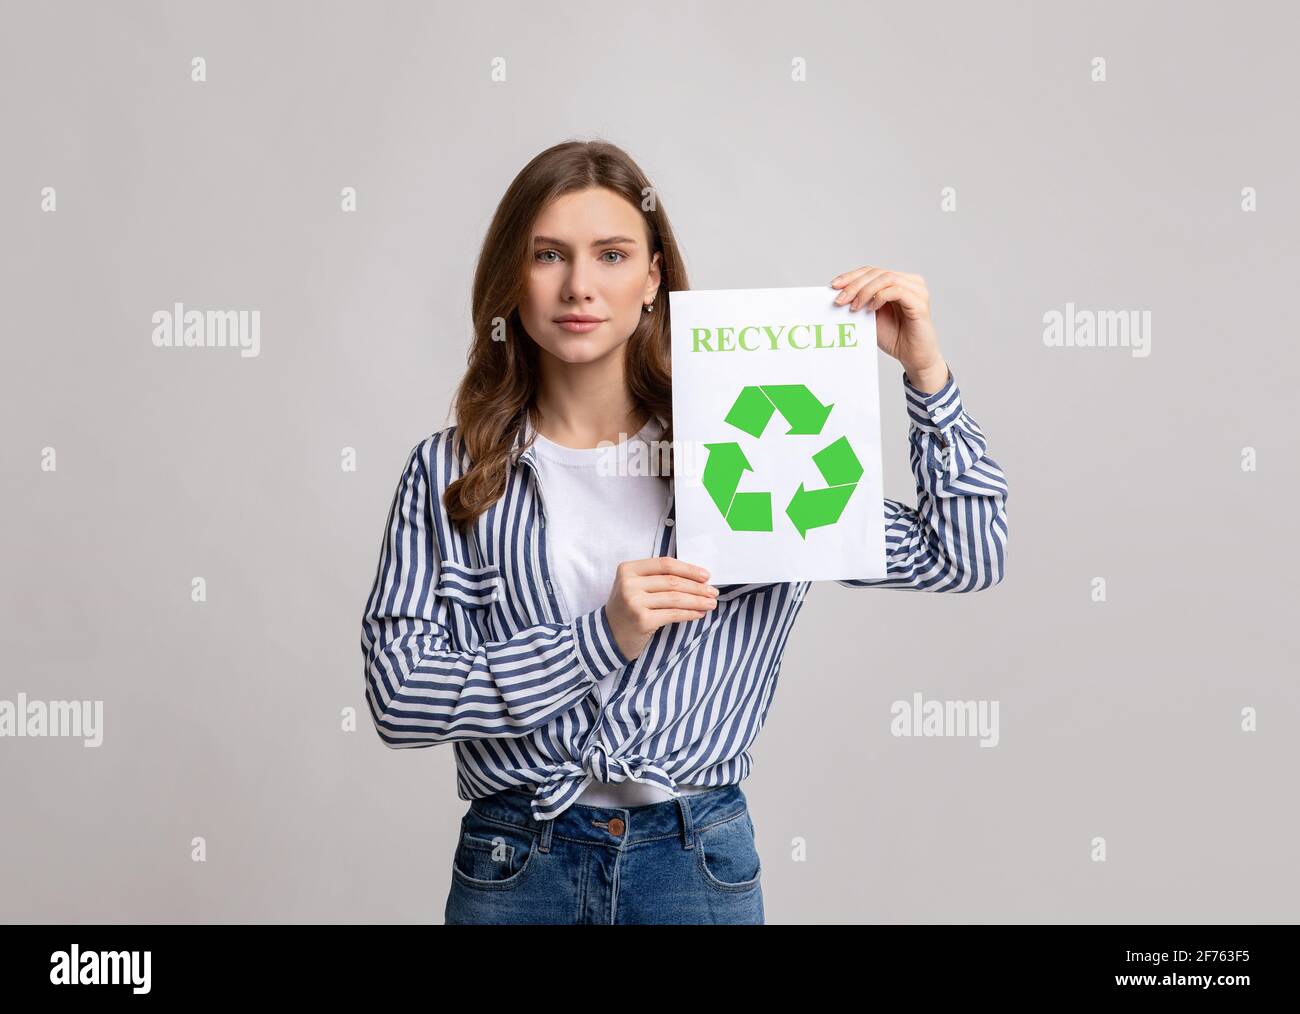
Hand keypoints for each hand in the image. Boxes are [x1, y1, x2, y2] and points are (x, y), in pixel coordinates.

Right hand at [605, 557, 718, 661]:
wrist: (608, 636)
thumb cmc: (627, 609)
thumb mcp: (635, 586)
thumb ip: (657, 578)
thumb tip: (696, 578)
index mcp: (628, 569)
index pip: (665, 564)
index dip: (688, 569)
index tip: (706, 576)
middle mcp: (629, 583)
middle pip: (672, 581)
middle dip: (697, 587)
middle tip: (713, 592)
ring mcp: (634, 602)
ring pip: (675, 598)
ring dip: (697, 601)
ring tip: (710, 603)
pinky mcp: (642, 620)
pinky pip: (673, 614)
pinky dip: (689, 614)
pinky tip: (699, 614)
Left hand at [830, 266, 948, 392]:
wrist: (913, 357)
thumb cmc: (894, 337)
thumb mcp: (871, 317)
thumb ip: (860, 303)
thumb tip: (838, 294)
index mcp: (898, 282)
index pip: (871, 271)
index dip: (851, 276)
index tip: (833, 286)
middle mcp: (909, 282)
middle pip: (877, 272)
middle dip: (854, 285)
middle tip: (840, 299)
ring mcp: (917, 290)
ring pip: (886, 278)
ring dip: (865, 291)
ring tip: (854, 306)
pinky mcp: (920, 302)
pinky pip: (897, 291)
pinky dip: (880, 297)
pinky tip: (871, 308)